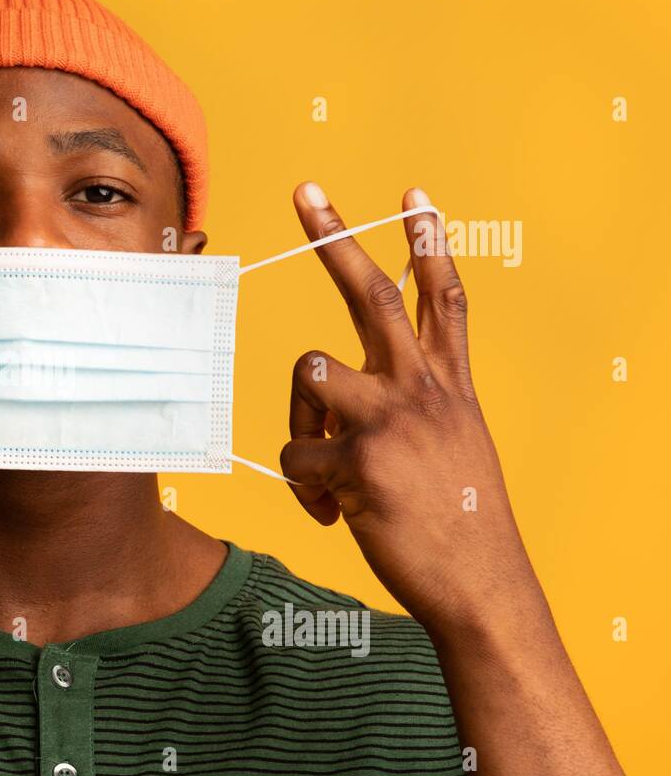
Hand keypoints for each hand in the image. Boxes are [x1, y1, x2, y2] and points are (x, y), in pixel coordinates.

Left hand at [278, 182, 535, 631]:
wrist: (481, 585)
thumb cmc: (457, 522)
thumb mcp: (453, 448)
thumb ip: (406, 412)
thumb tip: (335, 402)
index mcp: (448, 385)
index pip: (440, 297)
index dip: (427, 241)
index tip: (413, 190)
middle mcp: (422, 389)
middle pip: (370, 294)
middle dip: (334, 236)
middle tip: (305, 190)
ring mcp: (390, 419)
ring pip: (310, 370)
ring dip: (302, 416)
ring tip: (327, 463)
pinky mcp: (359, 459)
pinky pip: (294, 453)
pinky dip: (302, 485)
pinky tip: (333, 511)